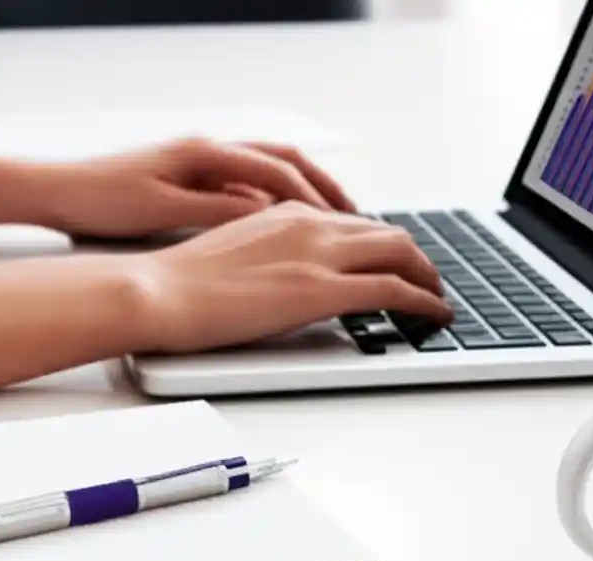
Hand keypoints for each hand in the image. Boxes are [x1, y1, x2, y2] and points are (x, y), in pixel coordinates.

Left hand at [45, 138, 356, 236]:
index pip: (277, 171)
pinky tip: (287, 226)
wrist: (55, 191)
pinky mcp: (191, 179)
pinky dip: (276, 200)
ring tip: (334, 219)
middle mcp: (207, 150)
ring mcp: (201, 162)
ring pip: (268, 170)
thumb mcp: (163, 209)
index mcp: (204, 153)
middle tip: (357, 215)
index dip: (315, 197)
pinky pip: (248, 184)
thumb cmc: (100, 199)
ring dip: (304, 191)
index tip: (345, 222)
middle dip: (324, 186)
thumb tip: (267, 215)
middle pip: (284, 161)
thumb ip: (218, 209)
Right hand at [128, 201, 451, 353]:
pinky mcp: (320, 290)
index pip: (352, 223)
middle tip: (426, 282)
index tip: (393, 263)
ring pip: (399, 252)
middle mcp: (308, 225)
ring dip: (426, 277)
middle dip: (414, 258)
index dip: (381, 244)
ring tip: (436, 300)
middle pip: (385, 232)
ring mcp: (317, 255)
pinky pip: (393, 289)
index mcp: (284, 213)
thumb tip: (280, 269)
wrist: (156, 291)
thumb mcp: (229, 250)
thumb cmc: (178, 282)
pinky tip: (434, 315)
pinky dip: (423, 300)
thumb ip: (265, 251)